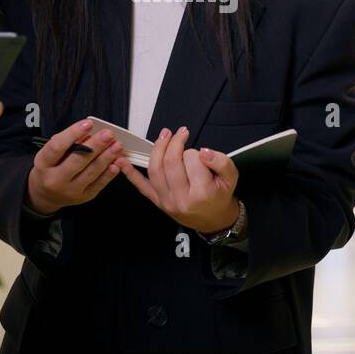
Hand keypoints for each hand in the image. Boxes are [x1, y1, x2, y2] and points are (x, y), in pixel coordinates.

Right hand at [25, 119, 129, 215]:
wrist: (47, 194)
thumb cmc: (50, 168)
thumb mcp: (49, 153)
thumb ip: (67, 142)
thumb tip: (87, 131)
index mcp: (43, 164)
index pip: (57, 147)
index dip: (73, 134)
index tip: (87, 124)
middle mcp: (55, 179)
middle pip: (77, 160)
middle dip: (96, 145)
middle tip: (108, 134)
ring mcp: (71, 190)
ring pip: (91, 172)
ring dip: (107, 157)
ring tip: (116, 145)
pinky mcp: (84, 196)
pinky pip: (99, 184)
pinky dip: (109, 173)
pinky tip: (116, 163)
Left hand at [120, 127, 240, 233]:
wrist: (213, 219)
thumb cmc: (220, 197)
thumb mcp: (232, 178)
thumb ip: (222, 162)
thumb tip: (204, 152)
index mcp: (202, 192)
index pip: (192, 159)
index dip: (196, 151)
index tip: (201, 154)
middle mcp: (181, 198)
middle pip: (171, 162)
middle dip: (174, 143)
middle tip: (180, 134)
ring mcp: (167, 201)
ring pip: (155, 169)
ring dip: (157, 149)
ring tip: (165, 136)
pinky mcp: (158, 202)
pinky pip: (142, 187)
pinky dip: (130, 173)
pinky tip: (122, 162)